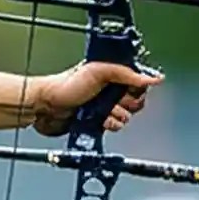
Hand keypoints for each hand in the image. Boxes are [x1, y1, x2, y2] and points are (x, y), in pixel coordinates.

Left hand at [32, 62, 163, 135]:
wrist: (46, 108)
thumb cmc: (65, 85)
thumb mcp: (99, 72)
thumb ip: (127, 74)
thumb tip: (152, 78)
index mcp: (111, 73)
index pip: (138, 82)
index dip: (137, 88)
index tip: (130, 90)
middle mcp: (110, 89)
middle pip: (135, 100)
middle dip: (127, 103)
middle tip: (113, 100)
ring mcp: (104, 106)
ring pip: (126, 116)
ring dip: (117, 115)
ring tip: (103, 111)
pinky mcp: (98, 122)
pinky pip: (115, 127)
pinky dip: (110, 125)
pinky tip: (101, 120)